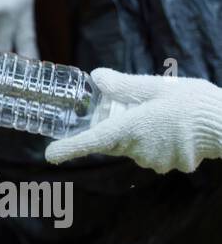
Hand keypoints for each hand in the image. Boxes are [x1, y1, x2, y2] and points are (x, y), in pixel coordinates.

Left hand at [45, 69, 221, 173]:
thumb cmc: (193, 102)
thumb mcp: (157, 87)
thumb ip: (125, 85)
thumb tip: (97, 77)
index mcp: (130, 128)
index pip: (91, 141)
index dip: (68, 148)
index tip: (50, 154)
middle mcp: (136, 148)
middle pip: (114, 141)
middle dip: (119, 127)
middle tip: (143, 109)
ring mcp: (153, 161)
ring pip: (136, 147)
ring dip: (144, 134)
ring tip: (169, 116)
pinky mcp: (169, 166)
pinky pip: (155, 154)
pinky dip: (162, 142)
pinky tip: (179, 130)